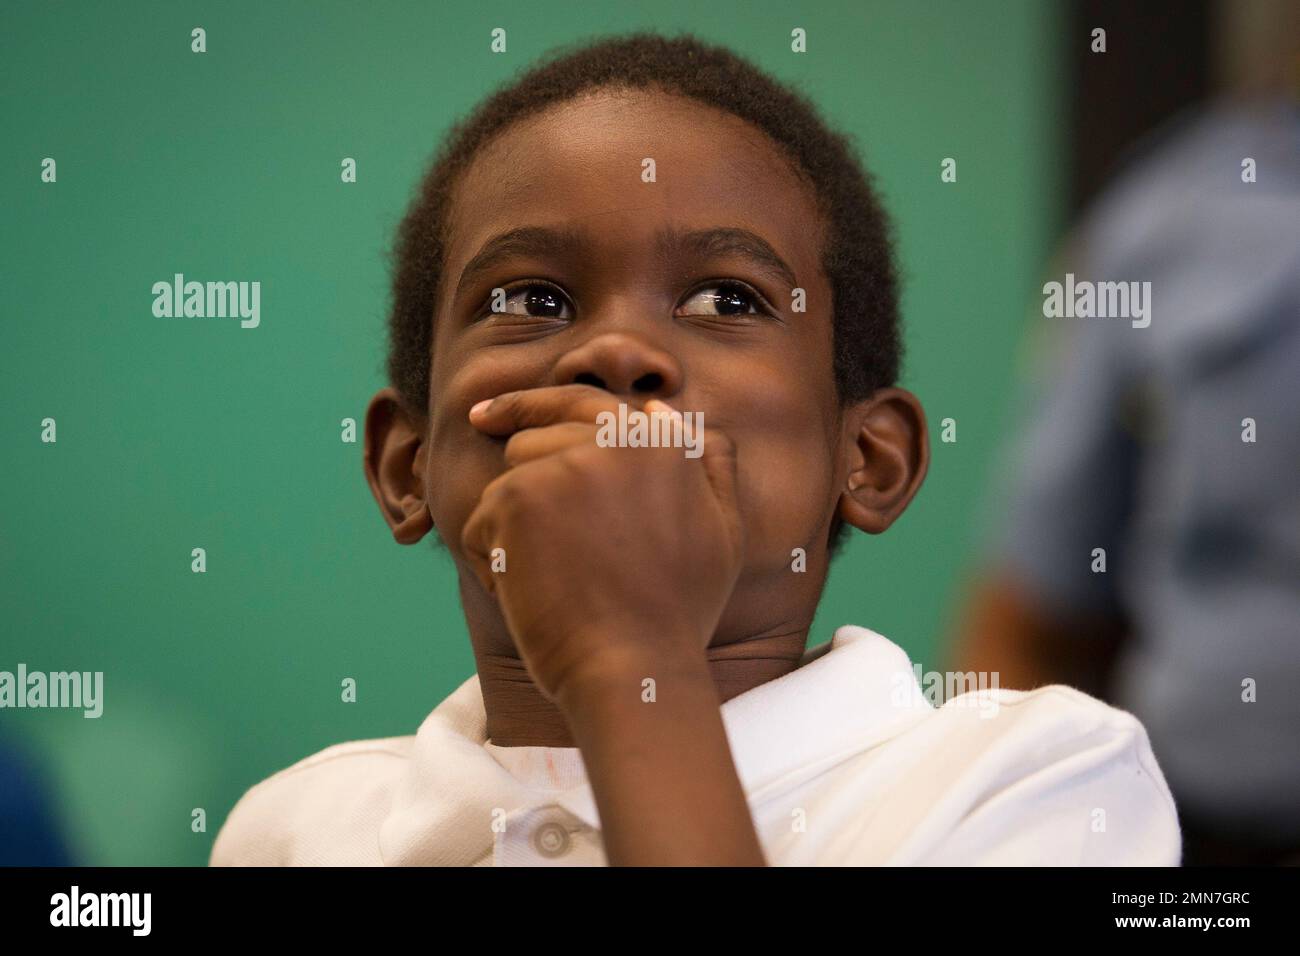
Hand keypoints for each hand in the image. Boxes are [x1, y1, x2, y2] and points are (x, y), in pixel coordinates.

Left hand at [461, 384, 744, 704]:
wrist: (638, 669)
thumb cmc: (679, 615)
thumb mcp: (724, 534)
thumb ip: (706, 466)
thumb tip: (663, 410)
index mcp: (661, 441)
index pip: (583, 402)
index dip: (529, 406)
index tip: (485, 414)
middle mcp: (615, 437)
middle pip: (535, 438)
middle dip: (531, 490)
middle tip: (541, 547)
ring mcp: (564, 463)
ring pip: (506, 482)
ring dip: (516, 532)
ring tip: (557, 582)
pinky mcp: (519, 496)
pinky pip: (482, 520)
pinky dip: (494, 562)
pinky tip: (535, 595)